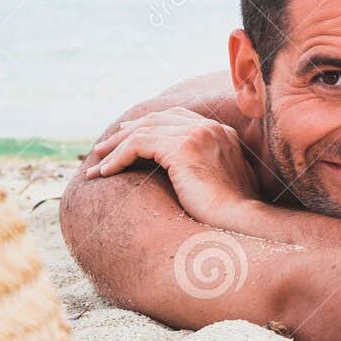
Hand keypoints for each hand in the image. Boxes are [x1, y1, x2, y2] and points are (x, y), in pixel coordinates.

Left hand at [87, 108, 257, 227]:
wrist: (242, 223)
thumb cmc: (232, 216)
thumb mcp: (221, 186)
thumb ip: (206, 170)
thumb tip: (185, 177)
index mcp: (222, 133)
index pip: (177, 117)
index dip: (148, 125)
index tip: (127, 137)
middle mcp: (211, 128)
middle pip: (157, 118)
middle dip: (126, 132)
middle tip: (104, 147)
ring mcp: (198, 134)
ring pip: (143, 130)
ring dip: (116, 148)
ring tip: (97, 165)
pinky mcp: (183, 148)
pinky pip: (138, 145)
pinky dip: (118, 158)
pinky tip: (106, 173)